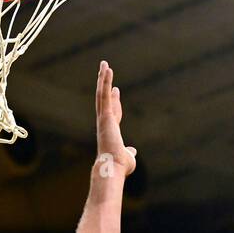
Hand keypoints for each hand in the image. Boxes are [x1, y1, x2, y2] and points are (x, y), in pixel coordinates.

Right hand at [94, 60, 136, 176]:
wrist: (112, 168)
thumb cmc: (120, 166)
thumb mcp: (128, 157)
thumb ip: (129, 152)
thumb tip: (132, 151)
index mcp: (110, 132)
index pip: (113, 113)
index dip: (115, 102)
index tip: (116, 90)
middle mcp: (105, 123)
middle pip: (104, 100)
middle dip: (104, 85)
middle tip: (105, 72)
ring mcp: (104, 118)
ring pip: (101, 94)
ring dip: (103, 79)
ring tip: (104, 64)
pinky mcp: (105, 115)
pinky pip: (104, 95)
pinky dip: (105, 82)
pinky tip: (107, 70)